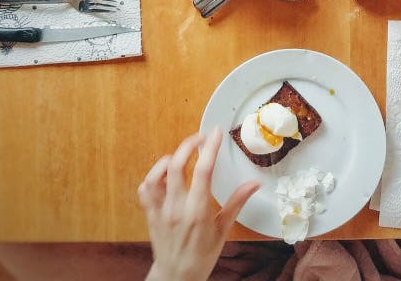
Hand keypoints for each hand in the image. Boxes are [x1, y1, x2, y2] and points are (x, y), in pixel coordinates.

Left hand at [139, 128, 259, 280]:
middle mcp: (176, 208)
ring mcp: (160, 210)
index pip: (203, 171)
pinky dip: (154, 175)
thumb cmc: (201, 255)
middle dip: (189, 145)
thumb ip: (237, 202)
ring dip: (170, 158)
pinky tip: (166, 172)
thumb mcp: (223, 230)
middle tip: (201, 138)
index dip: (210, 148)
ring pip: (157, 174)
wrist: (176, 276)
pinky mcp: (150, 213)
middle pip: (176, 166)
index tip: (215, 133)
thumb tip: (254, 184)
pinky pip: (145, 188)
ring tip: (183, 154)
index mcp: (197, 212)